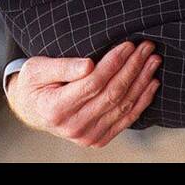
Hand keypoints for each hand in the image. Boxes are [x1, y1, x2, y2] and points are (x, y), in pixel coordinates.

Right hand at [5, 40, 160, 146]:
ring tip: (153, 61)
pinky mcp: (98, 138)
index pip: (93, 83)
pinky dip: (141, 101)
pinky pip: (126, 119)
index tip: (128, 45)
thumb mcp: (37, 68)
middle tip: (146, 48)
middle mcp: (73, 126)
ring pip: (122, 106)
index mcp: (56, 108)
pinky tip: (151, 84)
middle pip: (112, 94)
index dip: (114, 63)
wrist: (31, 109)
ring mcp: (87, 136)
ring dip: (141, 82)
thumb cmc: (34, 84)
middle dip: (133, 68)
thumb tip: (89, 64)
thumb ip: (63, 67)